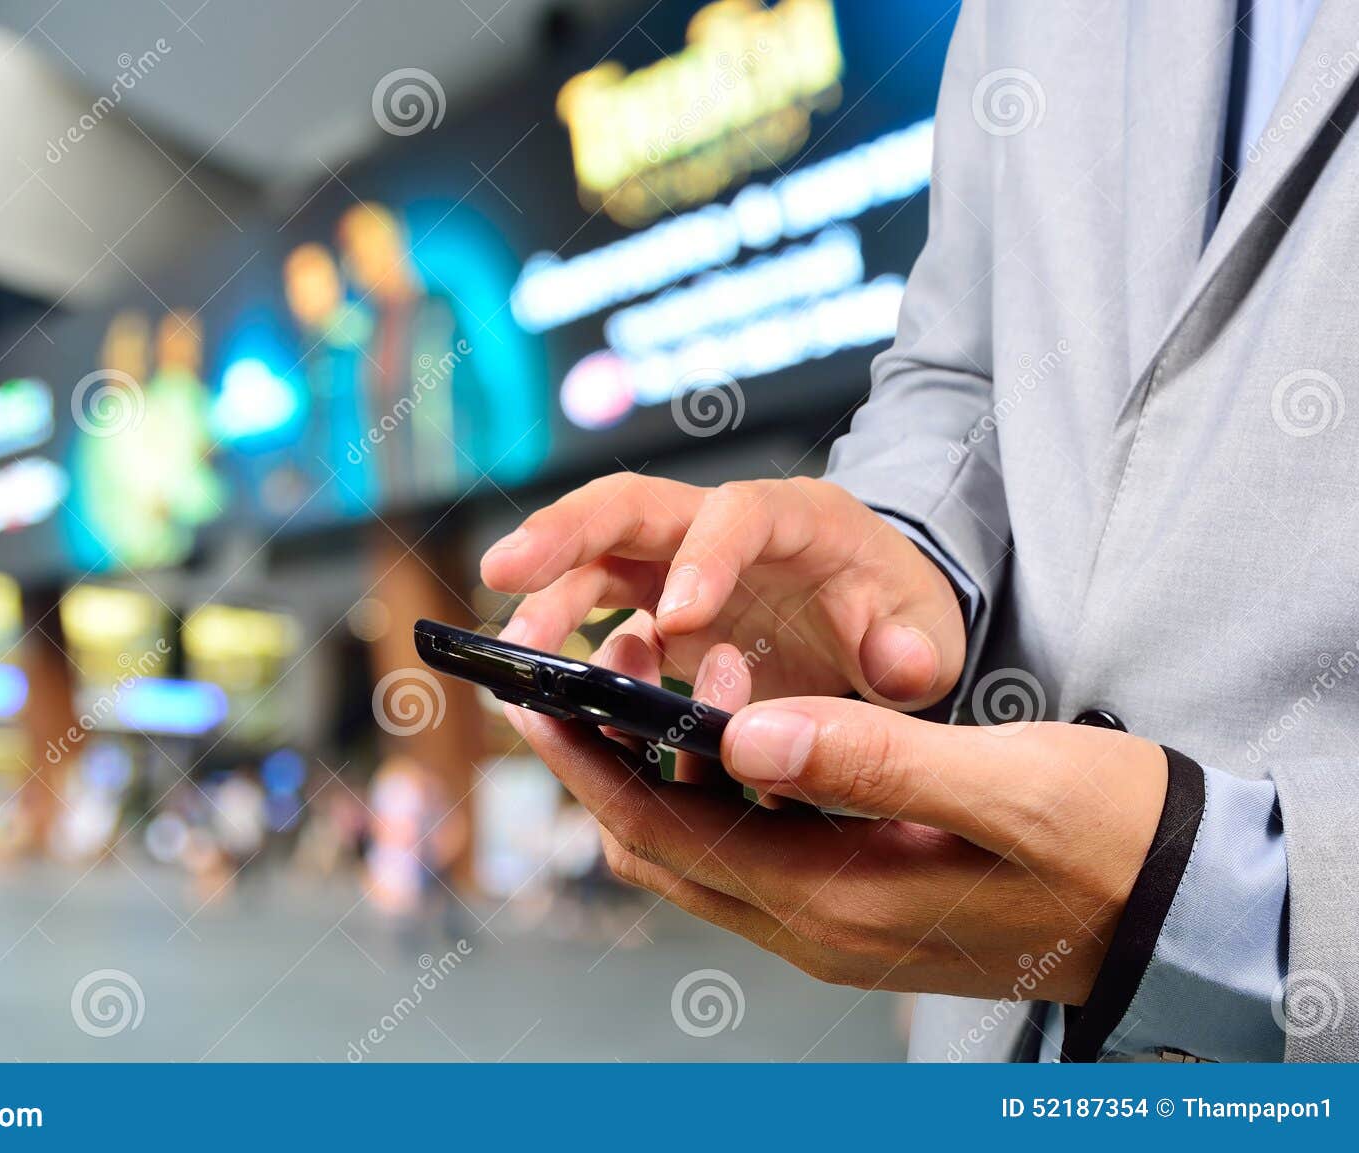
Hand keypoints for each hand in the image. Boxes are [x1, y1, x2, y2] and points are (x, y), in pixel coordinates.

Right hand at [481, 473, 965, 708]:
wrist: (877, 623)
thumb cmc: (898, 617)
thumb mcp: (927, 636)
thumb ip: (914, 650)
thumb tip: (894, 668)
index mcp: (796, 519)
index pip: (737, 515)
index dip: (704, 559)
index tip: (678, 621)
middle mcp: (721, 531)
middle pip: (630, 507)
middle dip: (564, 532)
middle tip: (505, 569)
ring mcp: (678, 569)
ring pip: (596, 564)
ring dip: (548, 602)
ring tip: (516, 657)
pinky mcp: (653, 613)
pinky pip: (599, 622)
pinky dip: (572, 655)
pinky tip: (556, 700)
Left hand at [512, 634, 1168, 1004]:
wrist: (1176, 905)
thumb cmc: (1108, 841)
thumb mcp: (1004, 786)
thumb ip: (874, 759)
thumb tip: (750, 727)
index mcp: (839, 900)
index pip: (673, 835)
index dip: (596, 767)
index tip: (540, 697)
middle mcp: (816, 925)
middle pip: (661, 853)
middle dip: (595, 772)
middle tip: (547, 688)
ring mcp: (831, 922)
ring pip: (695, 857)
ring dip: (643, 783)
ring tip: (609, 700)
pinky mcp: (851, 903)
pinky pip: (741, 855)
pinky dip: (701, 797)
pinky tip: (701, 738)